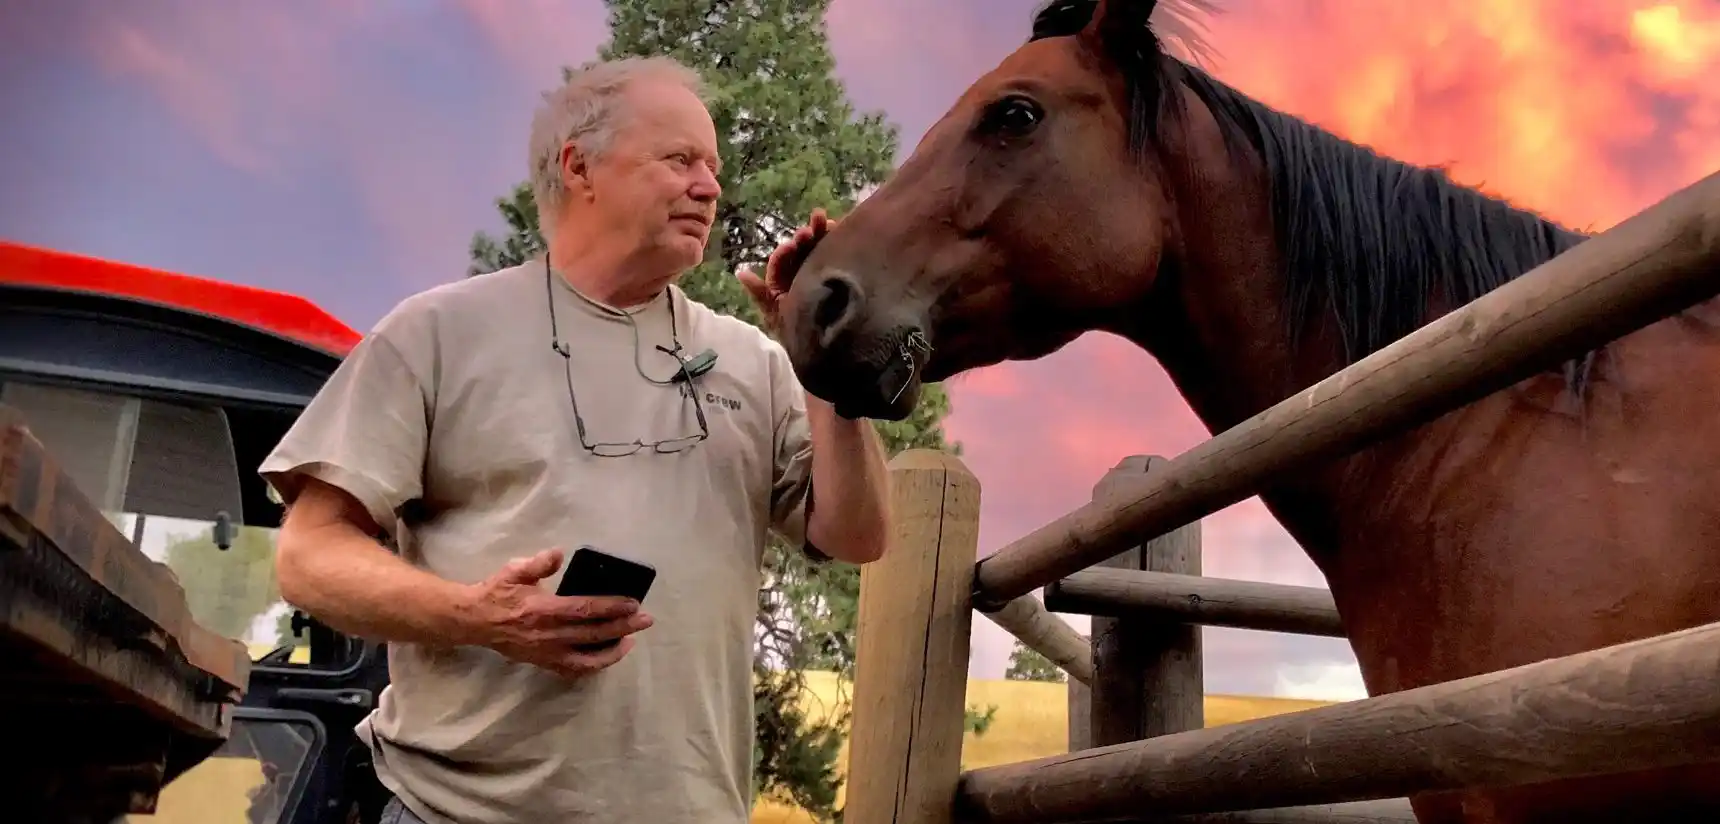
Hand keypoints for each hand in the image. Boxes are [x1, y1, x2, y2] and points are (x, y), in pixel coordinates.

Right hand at [462, 549, 654, 678]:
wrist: (474, 621)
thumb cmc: (497, 592)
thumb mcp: (514, 570)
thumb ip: (538, 563)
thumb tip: (558, 553)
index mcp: (543, 610)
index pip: (586, 610)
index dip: (612, 607)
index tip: (634, 604)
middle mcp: (549, 635)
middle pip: (593, 634)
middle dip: (623, 628)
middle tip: (646, 620)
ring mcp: (546, 653)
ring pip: (587, 660)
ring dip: (613, 652)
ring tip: (630, 641)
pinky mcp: (543, 663)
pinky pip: (573, 671)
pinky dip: (593, 667)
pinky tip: (606, 658)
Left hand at [739, 208, 837, 332]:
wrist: (821, 349)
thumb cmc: (795, 333)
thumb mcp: (775, 313)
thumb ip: (761, 293)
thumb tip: (741, 272)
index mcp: (782, 280)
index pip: (782, 260)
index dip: (787, 250)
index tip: (793, 245)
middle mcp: (799, 273)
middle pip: (801, 249)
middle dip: (808, 235)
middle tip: (815, 222)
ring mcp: (817, 272)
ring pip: (818, 248)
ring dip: (822, 233)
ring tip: (827, 221)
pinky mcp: (835, 273)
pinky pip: (834, 254)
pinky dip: (836, 241)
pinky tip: (839, 228)